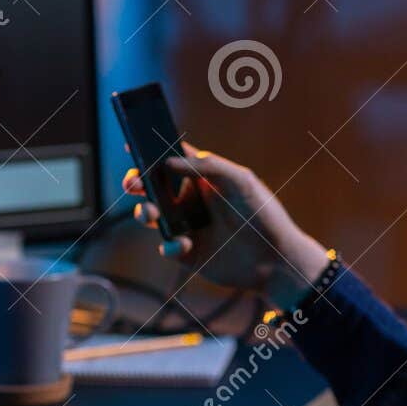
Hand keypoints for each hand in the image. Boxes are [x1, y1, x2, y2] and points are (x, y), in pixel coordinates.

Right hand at [123, 142, 329, 310]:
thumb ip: (205, 165)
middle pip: (154, 187)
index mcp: (204, 178)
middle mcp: (193, 200)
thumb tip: (168, 162)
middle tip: (133, 183)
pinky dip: (170, 245)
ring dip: (145, 212)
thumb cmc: (262, 213)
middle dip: (137, 183)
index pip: (172, 160)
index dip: (151, 152)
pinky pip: (167, 246)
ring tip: (153, 213)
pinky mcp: (188, 253)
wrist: (274, 259)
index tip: (133, 146)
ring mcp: (188, 226)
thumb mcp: (238, 179)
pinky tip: (184, 244)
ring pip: (154, 216)